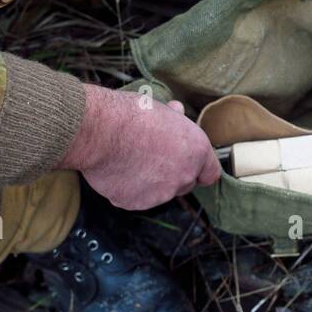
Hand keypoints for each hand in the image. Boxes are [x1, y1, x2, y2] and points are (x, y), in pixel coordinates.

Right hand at [58, 85, 220, 210]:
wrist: (101, 130)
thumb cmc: (131, 114)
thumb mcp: (161, 109)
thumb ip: (174, 119)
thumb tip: (177, 112)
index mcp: (196, 151)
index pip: (210, 173)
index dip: (199, 169)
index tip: (188, 165)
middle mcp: (184, 175)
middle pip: (185, 184)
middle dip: (172, 175)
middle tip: (151, 158)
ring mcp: (161, 194)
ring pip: (160, 193)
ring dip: (149, 183)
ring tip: (129, 160)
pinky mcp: (135, 203)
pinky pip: (134, 198)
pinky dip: (127, 189)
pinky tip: (117, 170)